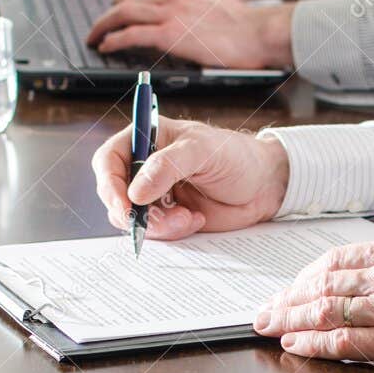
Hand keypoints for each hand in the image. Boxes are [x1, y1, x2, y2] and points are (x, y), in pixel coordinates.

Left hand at [87, 0, 293, 69]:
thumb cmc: (245, 30)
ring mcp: (170, 13)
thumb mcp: (213, 11)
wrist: (259, 31)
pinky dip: (115, 40)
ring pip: (124, 14)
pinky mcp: (170, 33)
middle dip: (106, 17)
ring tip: (93, 39)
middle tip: (95, 30)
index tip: (116, 18)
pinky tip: (105, 47)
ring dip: (103, 27)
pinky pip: (132, 34)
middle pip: (128, 2)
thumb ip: (192, 14)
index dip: (126, 8)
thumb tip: (181, 30)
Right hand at [91, 117, 289, 240]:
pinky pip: (155, 232)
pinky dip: (171, 232)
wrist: (263, 185)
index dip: (110, 184)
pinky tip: (195, 220)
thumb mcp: (203, 150)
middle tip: (161, 220)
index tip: (125, 206)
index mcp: (147, 140)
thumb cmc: (236, 156)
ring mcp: (155, 195)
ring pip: (132, 219)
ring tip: (187, 217)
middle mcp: (145, 167)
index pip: (109, 160)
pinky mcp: (168, 217)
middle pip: (115, 194)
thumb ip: (168, 166)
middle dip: (134, 213)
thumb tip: (136, 191)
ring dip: (157, 225)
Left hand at [254, 236, 373, 372]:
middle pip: (322, 286)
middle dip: (287, 300)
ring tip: (268, 327)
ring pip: (325, 312)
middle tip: (263, 311)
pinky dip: (314, 344)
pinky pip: (344, 342)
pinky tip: (295, 345)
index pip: (335, 260)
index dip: (304, 277)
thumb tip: (364, 279)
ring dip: (290, 321)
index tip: (290, 288)